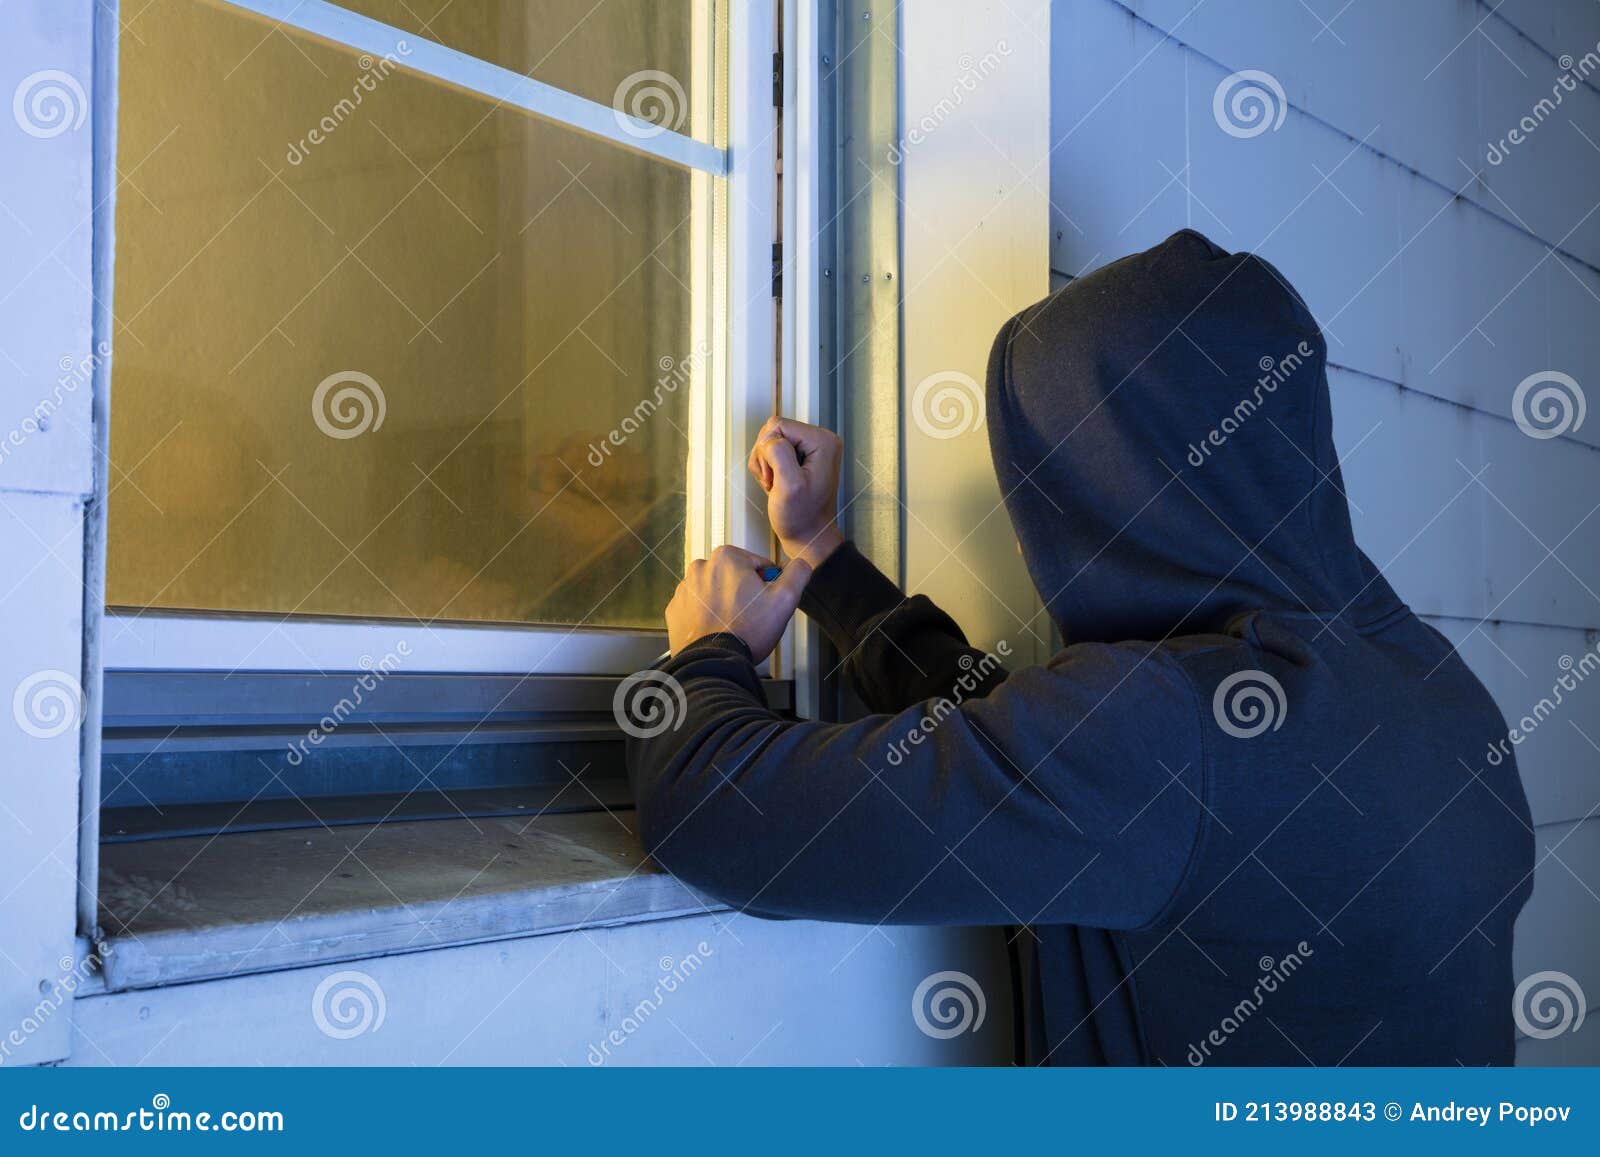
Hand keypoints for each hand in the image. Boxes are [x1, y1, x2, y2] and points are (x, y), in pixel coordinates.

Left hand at [666, 546, 812, 659]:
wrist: (712, 663)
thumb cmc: (745, 633)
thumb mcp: (785, 600)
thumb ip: (797, 574)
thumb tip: (800, 563)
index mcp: (727, 558)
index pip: (759, 565)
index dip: (768, 585)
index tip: (766, 602)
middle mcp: (701, 568)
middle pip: (735, 577)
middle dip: (745, 593)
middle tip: (752, 616)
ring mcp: (685, 589)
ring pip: (716, 591)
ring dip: (726, 604)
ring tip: (735, 625)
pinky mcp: (676, 609)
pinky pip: (698, 608)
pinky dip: (708, 616)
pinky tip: (719, 630)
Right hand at [747, 416, 844, 568]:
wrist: (807, 535)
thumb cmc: (802, 517)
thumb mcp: (789, 485)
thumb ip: (779, 454)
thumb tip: (769, 439)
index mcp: (822, 441)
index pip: (778, 426)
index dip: (767, 451)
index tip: (776, 476)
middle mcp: (820, 439)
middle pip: (772, 431)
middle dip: (765, 458)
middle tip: (775, 481)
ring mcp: (810, 448)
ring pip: (769, 442)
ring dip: (765, 465)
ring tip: (776, 484)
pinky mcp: (801, 456)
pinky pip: (771, 451)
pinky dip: (767, 468)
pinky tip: (776, 483)